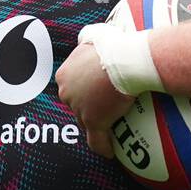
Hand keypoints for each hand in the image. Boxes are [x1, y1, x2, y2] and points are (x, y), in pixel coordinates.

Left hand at [56, 41, 133, 157]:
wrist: (126, 60)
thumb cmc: (114, 45)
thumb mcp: (94, 36)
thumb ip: (86, 41)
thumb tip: (86, 39)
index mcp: (65, 74)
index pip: (71, 87)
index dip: (82, 90)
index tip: (94, 91)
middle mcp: (67, 92)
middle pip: (75, 105)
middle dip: (86, 107)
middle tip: (104, 106)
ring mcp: (79, 108)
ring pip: (85, 121)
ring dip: (96, 124)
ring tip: (109, 128)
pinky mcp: (94, 121)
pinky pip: (96, 141)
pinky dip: (102, 147)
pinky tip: (110, 152)